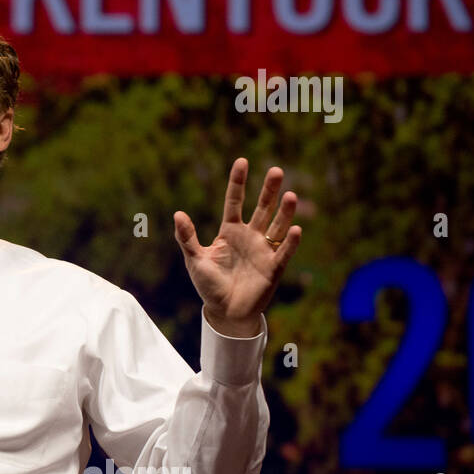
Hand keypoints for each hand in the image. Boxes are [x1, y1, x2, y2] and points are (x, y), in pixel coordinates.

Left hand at [173, 158, 300, 336]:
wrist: (225, 311)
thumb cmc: (209, 285)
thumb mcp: (195, 259)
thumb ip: (186, 237)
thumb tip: (178, 213)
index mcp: (230, 231)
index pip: (234, 201)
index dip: (238, 183)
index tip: (242, 162)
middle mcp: (250, 236)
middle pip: (261, 208)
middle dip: (268, 190)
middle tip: (276, 170)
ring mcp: (263, 250)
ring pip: (276, 226)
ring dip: (284, 212)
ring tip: (290, 195)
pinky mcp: (273, 268)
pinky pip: (283, 252)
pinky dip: (289, 242)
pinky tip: (295, 230)